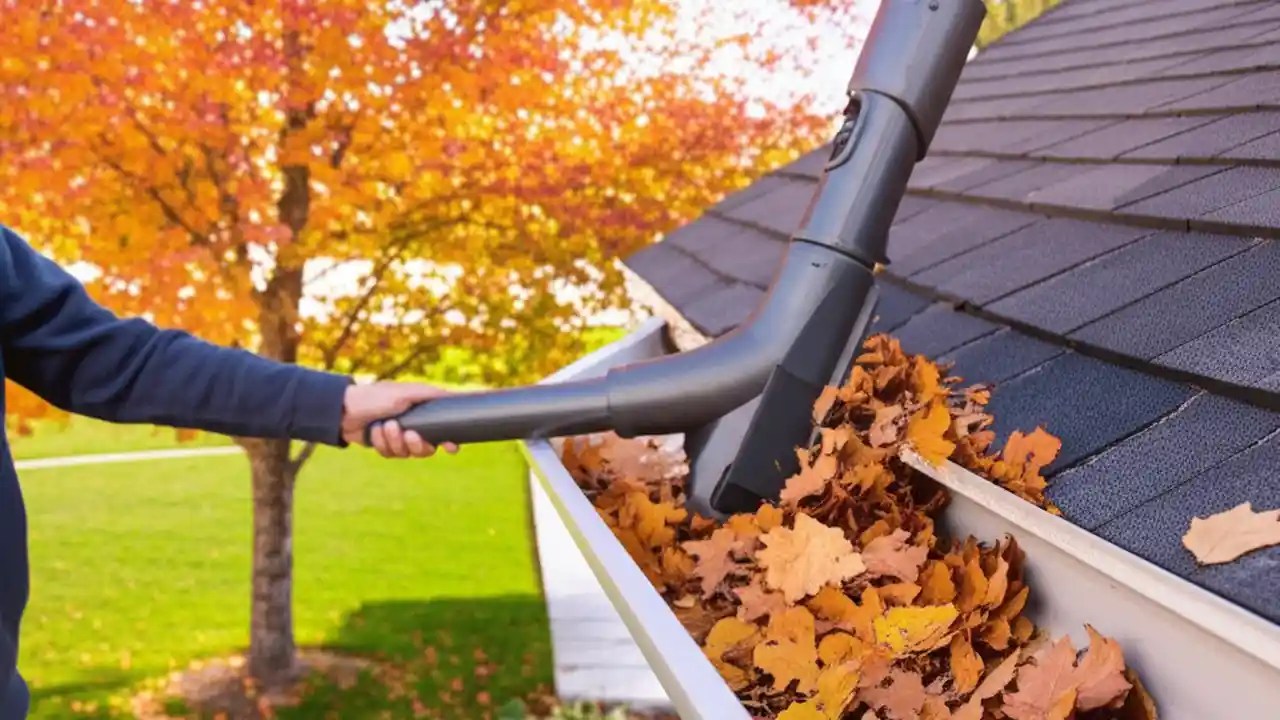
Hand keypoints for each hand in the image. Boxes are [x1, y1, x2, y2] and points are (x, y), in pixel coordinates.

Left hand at [341, 382, 459, 457]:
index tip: (451, 448)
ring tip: (384, 425)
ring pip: (407, 454)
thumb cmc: (376, 397)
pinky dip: (382, 444)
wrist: (344, 410)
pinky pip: (390, 454)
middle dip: (416, 444)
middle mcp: (412, 425)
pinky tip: (374, 432)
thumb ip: (432, 395)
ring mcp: (397, 437)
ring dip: (394, 441)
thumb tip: (457, 396)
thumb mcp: (406, 393)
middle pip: (426, 448)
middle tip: (408, 433)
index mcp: (421, 412)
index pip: (442, 431)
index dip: (449, 442)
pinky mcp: (384, 445)